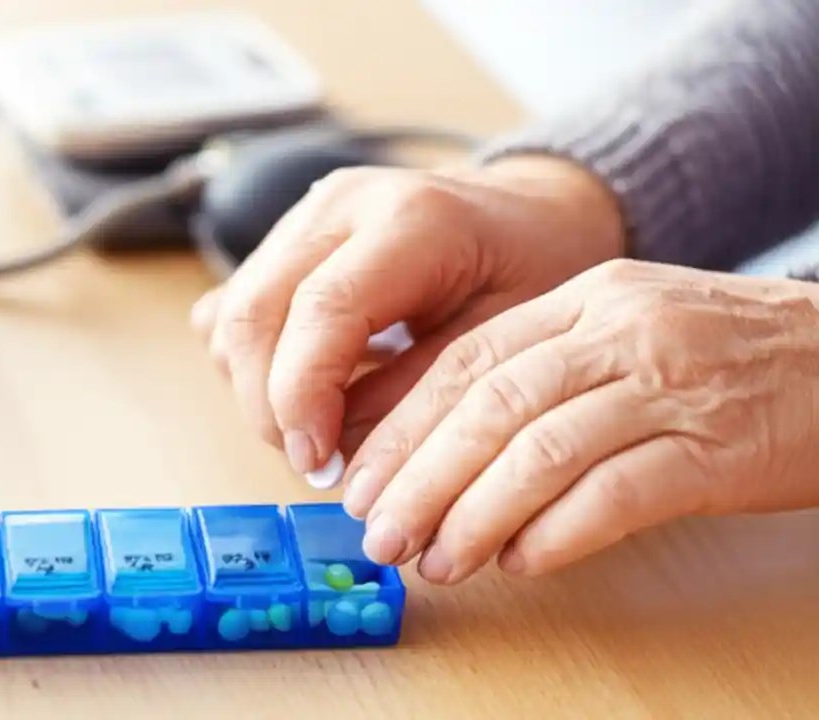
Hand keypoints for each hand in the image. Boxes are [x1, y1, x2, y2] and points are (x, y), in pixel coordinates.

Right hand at [190, 156, 625, 476]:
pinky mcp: (278, 242)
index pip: (322, 309)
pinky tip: (308, 386)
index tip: (316, 462)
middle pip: (254, 311)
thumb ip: (422, 394)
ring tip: (321, 427)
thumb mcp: (505, 341)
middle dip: (268, 405)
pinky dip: (252, 363)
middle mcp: (339, 206)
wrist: (527, 213)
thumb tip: (341, 454)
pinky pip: (230, 311)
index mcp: (410, 219)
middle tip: (315, 463)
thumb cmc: (530, 273)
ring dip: (257, 389)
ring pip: (230, 315)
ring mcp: (300, 217)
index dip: (302, 396)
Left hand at [348, 259, 818, 582]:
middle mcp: (620, 332)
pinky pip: (617, 494)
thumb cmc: (723, 355)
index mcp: (584, 300)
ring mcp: (671, 386)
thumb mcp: (623, 331)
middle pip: (490, 407)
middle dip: (420, 479)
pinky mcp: (718, 448)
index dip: (400, 426)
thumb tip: (437, 446)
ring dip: (474, 516)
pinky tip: (521, 561)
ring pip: (542, 452)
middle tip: (381, 535)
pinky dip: (558, 533)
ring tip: (438, 562)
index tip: (359, 483)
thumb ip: (537, 372)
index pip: (465, 361)